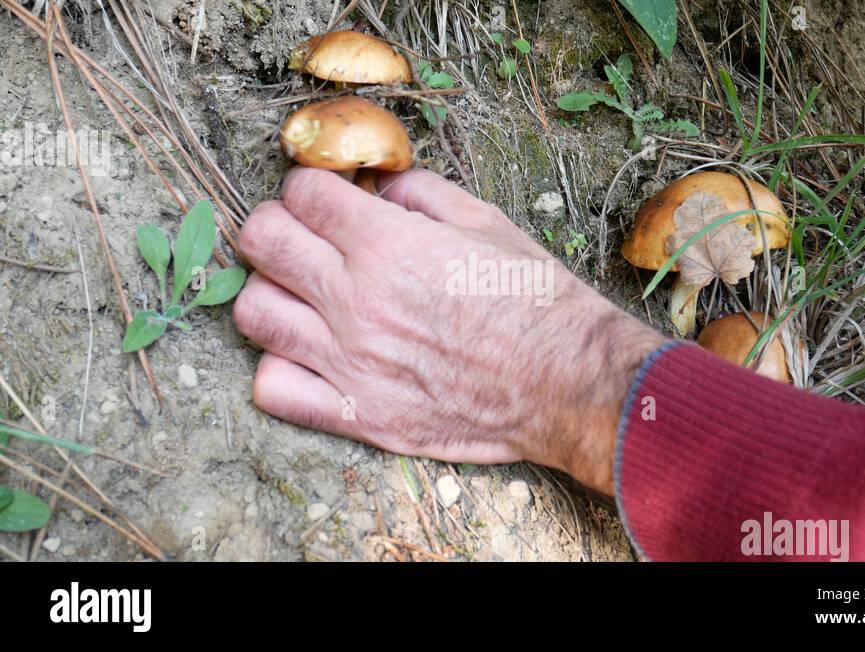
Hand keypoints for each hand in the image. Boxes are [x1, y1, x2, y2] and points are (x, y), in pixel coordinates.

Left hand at [233, 168, 665, 493]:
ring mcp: (350, 362)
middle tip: (305, 237)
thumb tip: (377, 188)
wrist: (566, 384)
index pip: (300, 193)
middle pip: (262, 242)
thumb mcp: (487, 223)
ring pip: (253, 313)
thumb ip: (420, 193)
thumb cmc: (534, 302)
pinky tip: (310, 355)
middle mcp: (356, 301)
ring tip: (302, 297)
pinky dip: (280, 366)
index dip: (312, 187)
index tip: (328, 199)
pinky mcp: (356, 415)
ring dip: (271, 293)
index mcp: (387, 246)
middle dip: (278, 226)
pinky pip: (272, 387)